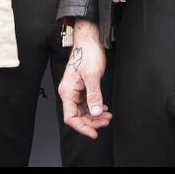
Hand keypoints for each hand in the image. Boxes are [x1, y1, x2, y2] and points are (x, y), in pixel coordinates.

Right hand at [58, 20, 111, 137]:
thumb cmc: (88, 53)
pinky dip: (95, 108)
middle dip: (92, 121)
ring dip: (95, 115)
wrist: (90, 40)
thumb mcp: (92, 76)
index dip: (82, 127)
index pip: (70, 117)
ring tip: (107, 115)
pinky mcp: (81, 87)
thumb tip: (96, 112)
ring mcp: (75, 90)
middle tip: (106, 121)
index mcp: (67, 91)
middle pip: (77, 116)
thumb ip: (94, 96)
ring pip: (82, 110)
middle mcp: (69, 92)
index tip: (94, 133)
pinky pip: (86, 103)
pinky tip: (103, 108)